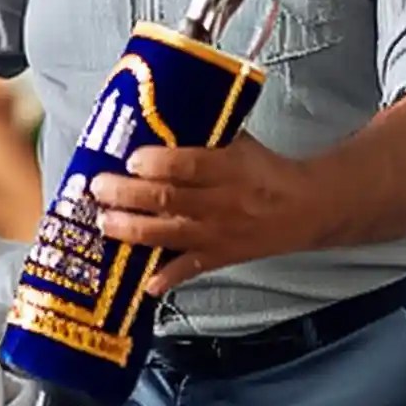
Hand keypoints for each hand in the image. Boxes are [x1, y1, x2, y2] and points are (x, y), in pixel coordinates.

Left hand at [91, 133, 297, 295]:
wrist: (306, 208)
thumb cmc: (265, 170)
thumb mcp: (239, 144)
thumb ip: (203, 137)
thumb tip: (156, 123)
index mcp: (230, 168)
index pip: (189, 165)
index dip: (157, 163)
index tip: (131, 159)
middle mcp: (222, 202)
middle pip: (168, 199)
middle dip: (128, 194)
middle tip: (99, 187)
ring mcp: (219, 233)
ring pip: (170, 234)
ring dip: (132, 230)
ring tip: (104, 223)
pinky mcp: (220, 257)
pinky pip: (189, 269)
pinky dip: (167, 278)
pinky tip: (145, 283)